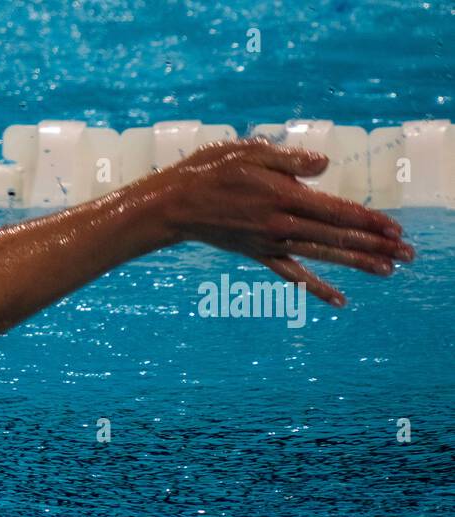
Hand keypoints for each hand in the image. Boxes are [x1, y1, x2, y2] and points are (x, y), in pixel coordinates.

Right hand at [152, 139, 413, 304]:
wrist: (174, 205)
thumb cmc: (210, 170)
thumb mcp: (249, 151)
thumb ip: (289, 158)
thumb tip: (324, 165)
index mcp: (282, 197)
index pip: (336, 211)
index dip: (368, 220)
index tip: (395, 228)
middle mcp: (280, 225)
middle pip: (337, 238)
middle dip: (375, 245)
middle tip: (408, 254)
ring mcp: (270, 243)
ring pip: (321, 256)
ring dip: (357, 264)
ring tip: (389, 271)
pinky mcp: (259, 254)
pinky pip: (292, 274)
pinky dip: (316, 288)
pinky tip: (339, 300)